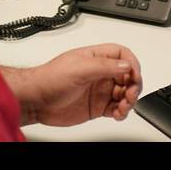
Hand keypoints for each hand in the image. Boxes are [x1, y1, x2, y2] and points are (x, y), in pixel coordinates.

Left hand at [17, 44, 142, 126]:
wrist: (36, 100)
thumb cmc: (50, 78)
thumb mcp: (80, 67)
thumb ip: (104, 66)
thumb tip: (126, 66)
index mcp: (96, 57)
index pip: (122, 55)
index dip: (131, 64)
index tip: (134, 75)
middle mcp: (99, 73)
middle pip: (127, 76)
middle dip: (133, 85)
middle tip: (130, 94)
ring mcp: (99, 90)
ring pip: (124, 93)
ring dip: (129, 100)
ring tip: (123, 107)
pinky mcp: (97, 107)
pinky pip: (116, 108)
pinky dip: (122, 112)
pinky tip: (118, 114)